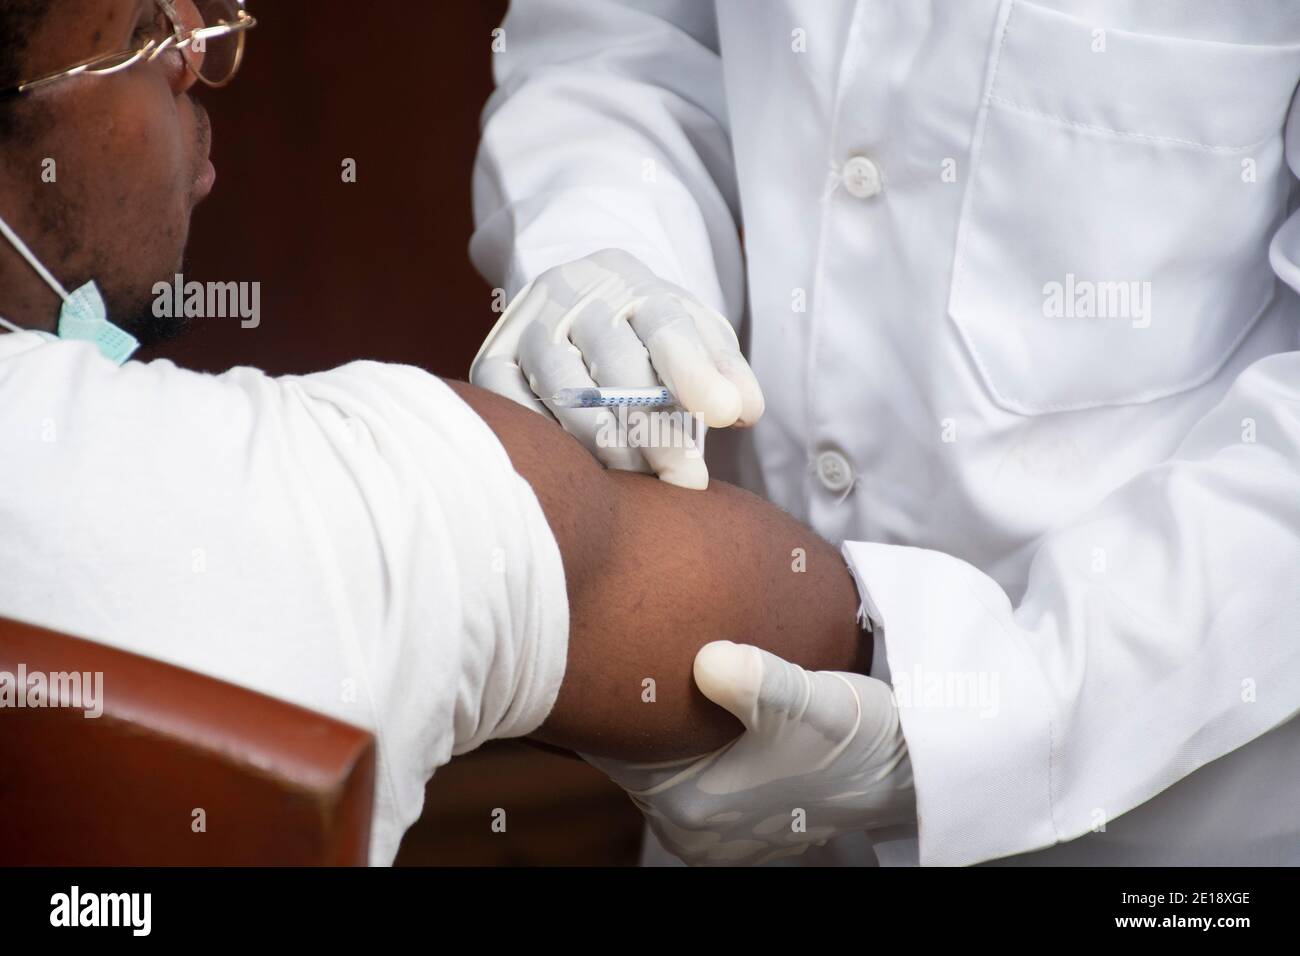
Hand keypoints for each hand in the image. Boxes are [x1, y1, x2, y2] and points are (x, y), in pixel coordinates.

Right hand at [470, 249, 764, 489]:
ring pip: (564, 388)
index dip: (695, 372)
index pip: (666, 325)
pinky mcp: (491, 360)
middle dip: (656, 427)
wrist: (575, 302)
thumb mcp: (695, 337)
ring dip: (607, 443)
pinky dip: (550, 441)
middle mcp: (574, 294)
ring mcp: (528, 326)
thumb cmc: (646, 333)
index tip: (727, 416)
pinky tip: (583, 471)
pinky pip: (514, 406)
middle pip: (616, 361)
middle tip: (686, 478)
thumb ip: (724, 371)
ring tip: (640, 482)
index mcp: (633, 283)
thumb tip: (744, 410)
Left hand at [585, 641, 914, 865]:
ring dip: (650, 711)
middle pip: (626, 750)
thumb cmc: (860, 736)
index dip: (592, 687)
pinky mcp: (729, 815)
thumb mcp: (814, 702)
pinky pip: (681, 763)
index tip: (577, 633)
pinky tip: (687, 681)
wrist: (908, 766)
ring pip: (652, 756)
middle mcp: (690, 827)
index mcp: (692, 808)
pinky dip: (678, 729)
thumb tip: (711, 662)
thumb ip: (763, 684)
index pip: (608, 745)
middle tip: (600, 626)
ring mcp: (709, 825)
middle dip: (619, 698)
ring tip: (640, 644)